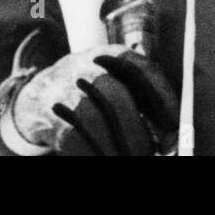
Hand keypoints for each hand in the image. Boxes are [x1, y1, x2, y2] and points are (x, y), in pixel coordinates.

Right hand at [2, 43, 178, 155]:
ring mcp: (65, 89)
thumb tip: (172, 134)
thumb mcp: (118, 80)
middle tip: (149, 154)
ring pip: (94, 120)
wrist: (40, 92)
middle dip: (136, 130)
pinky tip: (104, 160)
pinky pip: (73, 138)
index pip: (143, 69)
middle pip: (116, 96)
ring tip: (131, 159)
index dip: (162, 98)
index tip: (174, 126)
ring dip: (115, 147)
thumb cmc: (94, 90)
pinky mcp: (49, 114)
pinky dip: (92, 154)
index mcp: (113, 54)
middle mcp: (88, 66)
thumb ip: (145, 99)